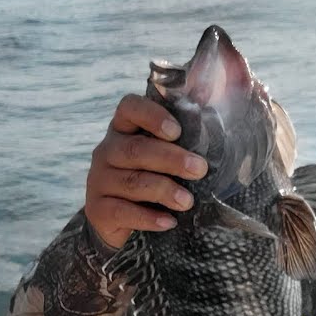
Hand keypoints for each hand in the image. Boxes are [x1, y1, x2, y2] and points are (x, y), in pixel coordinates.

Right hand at [85, 94, 207, 248]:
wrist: (117, 220)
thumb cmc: (151, 178)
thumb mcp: (163, 155)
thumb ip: (184, 134)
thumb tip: (217, 93)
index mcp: (123, 129)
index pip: (129, 108)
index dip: (151, 115)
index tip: (177, 131)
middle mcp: (107, 151)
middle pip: (135, 149)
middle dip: (171, 159)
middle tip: (200, 169)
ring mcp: (99, 180)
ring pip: (132, 182)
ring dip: (164, 190)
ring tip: (188, 201)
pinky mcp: (97, 209)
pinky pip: (123, 211)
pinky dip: (149, 218)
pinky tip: (169, 222)